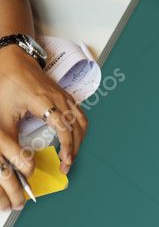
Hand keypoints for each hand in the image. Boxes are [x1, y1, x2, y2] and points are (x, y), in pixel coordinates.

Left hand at [0, 46, 86, 209]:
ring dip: (79, 140)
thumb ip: (11, 144)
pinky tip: (72, 138)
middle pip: (78, 127)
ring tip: (70, 154)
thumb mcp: (1, 118)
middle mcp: (59, 98)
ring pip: (82, 122)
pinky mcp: (65, 97)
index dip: (67, 148)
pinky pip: (80, 116)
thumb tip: (25, 165)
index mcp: (44, 101)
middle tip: (66, 164)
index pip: (64, 128)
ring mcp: (65, 96)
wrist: (12, 60)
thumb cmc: (6, 83)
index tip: (65, 162)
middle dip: (75, 149)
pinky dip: (79, 130)